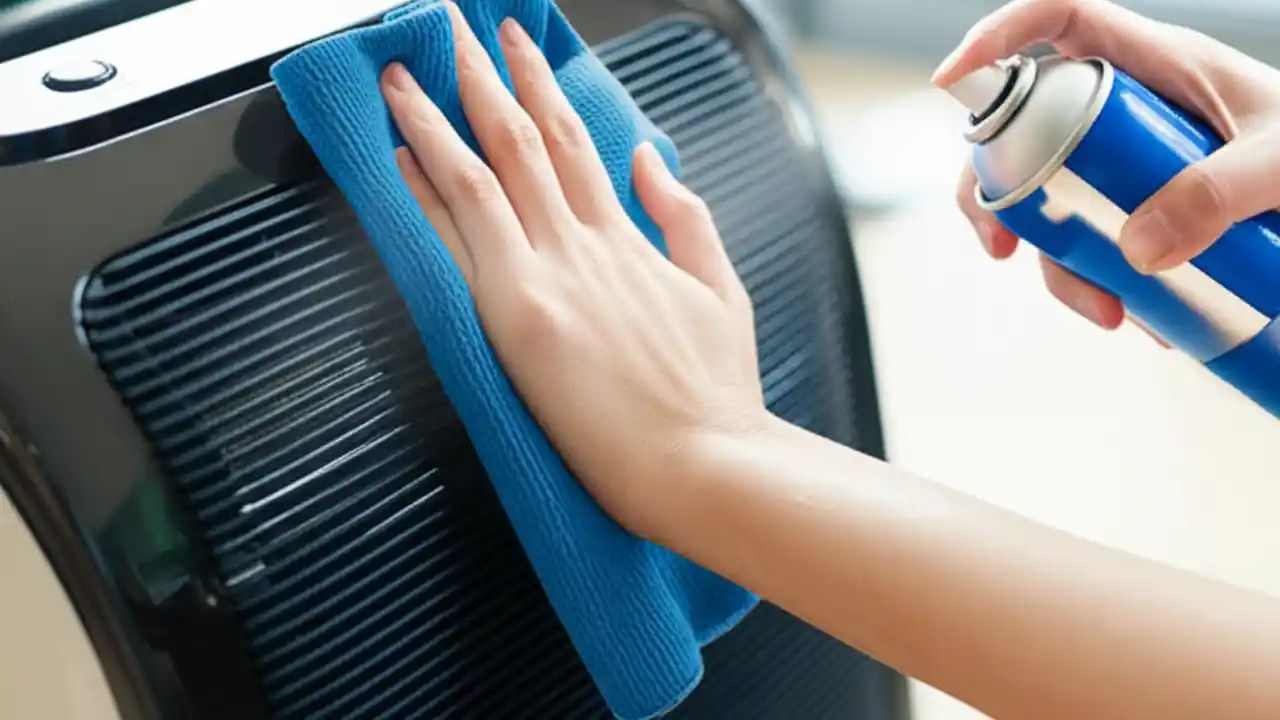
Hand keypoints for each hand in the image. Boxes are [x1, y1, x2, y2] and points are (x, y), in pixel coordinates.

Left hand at [379, 3, 765, 539]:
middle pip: (526, 138)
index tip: (517, 46)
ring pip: (486, 169)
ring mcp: (551, 274)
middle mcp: (586, 244)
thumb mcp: (722, 290)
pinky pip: (464, 230)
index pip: (576, 141)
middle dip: (486, 73)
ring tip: (404, 66)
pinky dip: (429, 184)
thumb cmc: (716, 397)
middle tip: (453, 25)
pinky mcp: (519, 315)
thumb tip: (649, 160)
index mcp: (630, 240)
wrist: (710, 465)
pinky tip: (399, 151)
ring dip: (441, 111)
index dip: (541, 86)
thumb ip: (684, 216)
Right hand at [935, 0, 1279, 332]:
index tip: (949, 79)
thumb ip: (1219, 194)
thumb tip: (1132, 251)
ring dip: (1055, 259)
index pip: (1056, 19)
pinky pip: (1087, 235)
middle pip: (1020, 125)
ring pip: (1047, 196)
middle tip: (1001, 246)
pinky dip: (1094, 279)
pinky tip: (1136, 315)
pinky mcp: (1136, 202)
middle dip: (994, 188)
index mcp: (1154, 61)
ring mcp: (1122, 156)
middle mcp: (1123, 104)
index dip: (994, 36)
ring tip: (1108, 313)